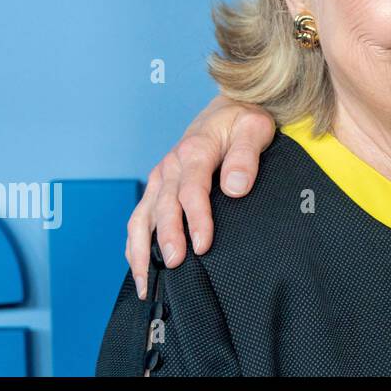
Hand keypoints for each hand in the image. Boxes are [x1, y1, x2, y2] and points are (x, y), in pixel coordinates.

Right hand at [125, 94, 274, 298]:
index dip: (196, 219)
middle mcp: (172, 165)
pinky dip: (135, 243)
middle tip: (174, 264)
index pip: (192, 189)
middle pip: (164, 206)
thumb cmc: (243, 121)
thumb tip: (234, 188)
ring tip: (146, 281)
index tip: (204, 245)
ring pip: (142, 216)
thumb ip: (245, 157)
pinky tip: (140, 267)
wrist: (228, 109)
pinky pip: (140, 217)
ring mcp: (161, 177)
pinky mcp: (159, 186)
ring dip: (140, 248)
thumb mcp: (254, 129)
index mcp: (195, 150)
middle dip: (166, 238)